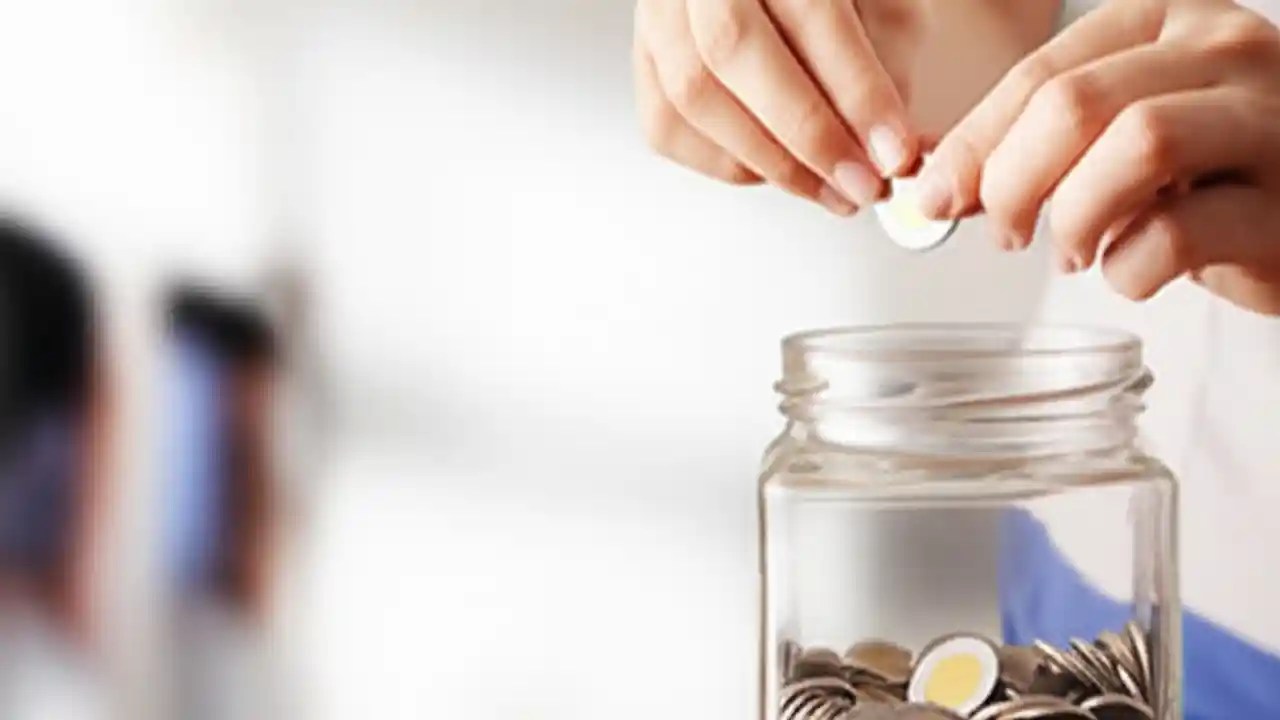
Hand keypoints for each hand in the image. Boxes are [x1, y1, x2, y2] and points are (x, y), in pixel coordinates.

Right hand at [633, 0, 923, 214]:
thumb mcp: (882, 1)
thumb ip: (888, 57)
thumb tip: (889, 147)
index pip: (810, 12)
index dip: (855, 90)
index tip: (893, 150)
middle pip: (731, 51)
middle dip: (806, 134)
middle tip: (859, 183)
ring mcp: (658, 15)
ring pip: (692, 95)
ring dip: (770, 161)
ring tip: (830, 189)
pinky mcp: (642, 59)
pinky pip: (670, 127)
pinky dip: (728, 163)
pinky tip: (776, 169)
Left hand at [921, 0, 1279, 313]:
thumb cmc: (1209, 174)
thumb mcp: (1121, 134)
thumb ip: (1038, 145)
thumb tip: (936, 184)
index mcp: (1168, 21)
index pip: (1042, 74)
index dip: (973, 144)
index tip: (936, 196)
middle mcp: (1226, 53)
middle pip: (1077, 103)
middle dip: (1011, 180)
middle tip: (1003, 231)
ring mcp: (1269, 122)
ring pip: (1138, 144)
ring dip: (1074, 215)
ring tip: (1069, 251)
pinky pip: (1178, 233)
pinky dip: (1128, 268)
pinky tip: (1131, 271)